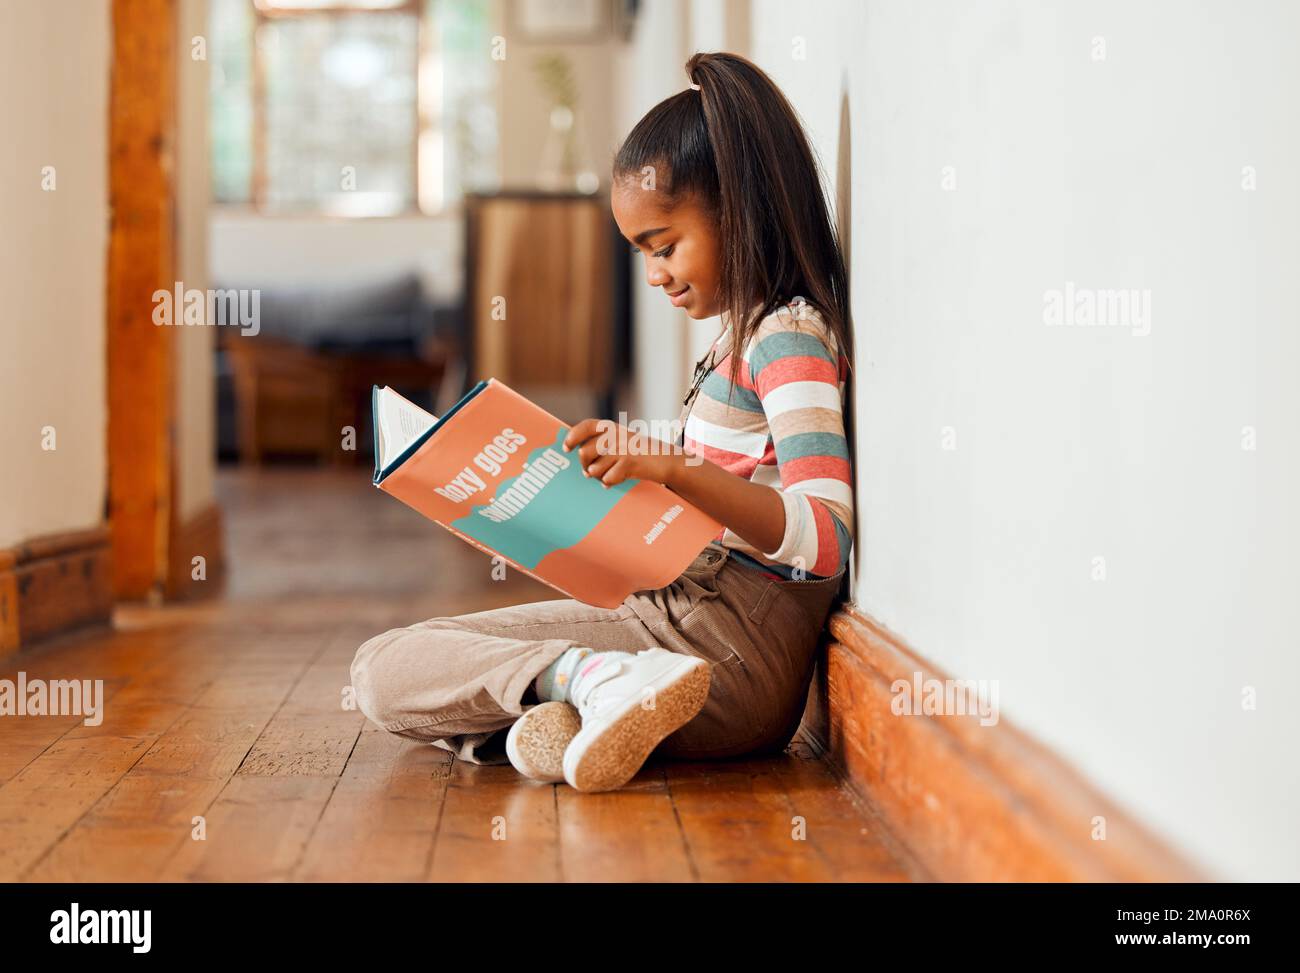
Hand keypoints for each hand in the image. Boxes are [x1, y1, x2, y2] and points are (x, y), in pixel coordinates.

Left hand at [562, 418, 685, 488]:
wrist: (668, 461)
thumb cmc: (643, 454)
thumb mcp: (624, 442)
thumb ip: (605, 445)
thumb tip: (583, 459)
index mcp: (613, 428)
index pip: (586, 426)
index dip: (572, 436)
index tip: (566, 448)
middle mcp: (616, 435)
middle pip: (585, 452)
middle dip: (584, 465)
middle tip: (588, 473)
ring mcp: (622, 448)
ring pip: (594, 468)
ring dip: (597, 476)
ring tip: (607, 476)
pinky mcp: (629, 462)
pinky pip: (608, 478)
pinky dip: (610, 482)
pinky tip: (616, 481)